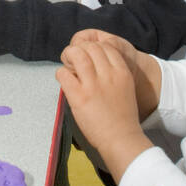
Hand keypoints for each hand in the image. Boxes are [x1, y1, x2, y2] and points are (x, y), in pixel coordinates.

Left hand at [56, 39, 152, 182]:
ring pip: (77, 54)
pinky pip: (64, 74)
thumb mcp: (125, 88)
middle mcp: (108, 75)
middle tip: (73, 59)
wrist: (121, 138)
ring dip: (68, 56)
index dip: (93, 47)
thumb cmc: (122, 117)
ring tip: (67, 65)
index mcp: (121, 72)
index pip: (106, 46)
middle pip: (90, 47)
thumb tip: (93, 64)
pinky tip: (64, 80)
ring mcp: (93, 85)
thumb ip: (112, 74)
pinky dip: (61, 74)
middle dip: (79, 49)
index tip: (88, 56)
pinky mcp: (79, 97)